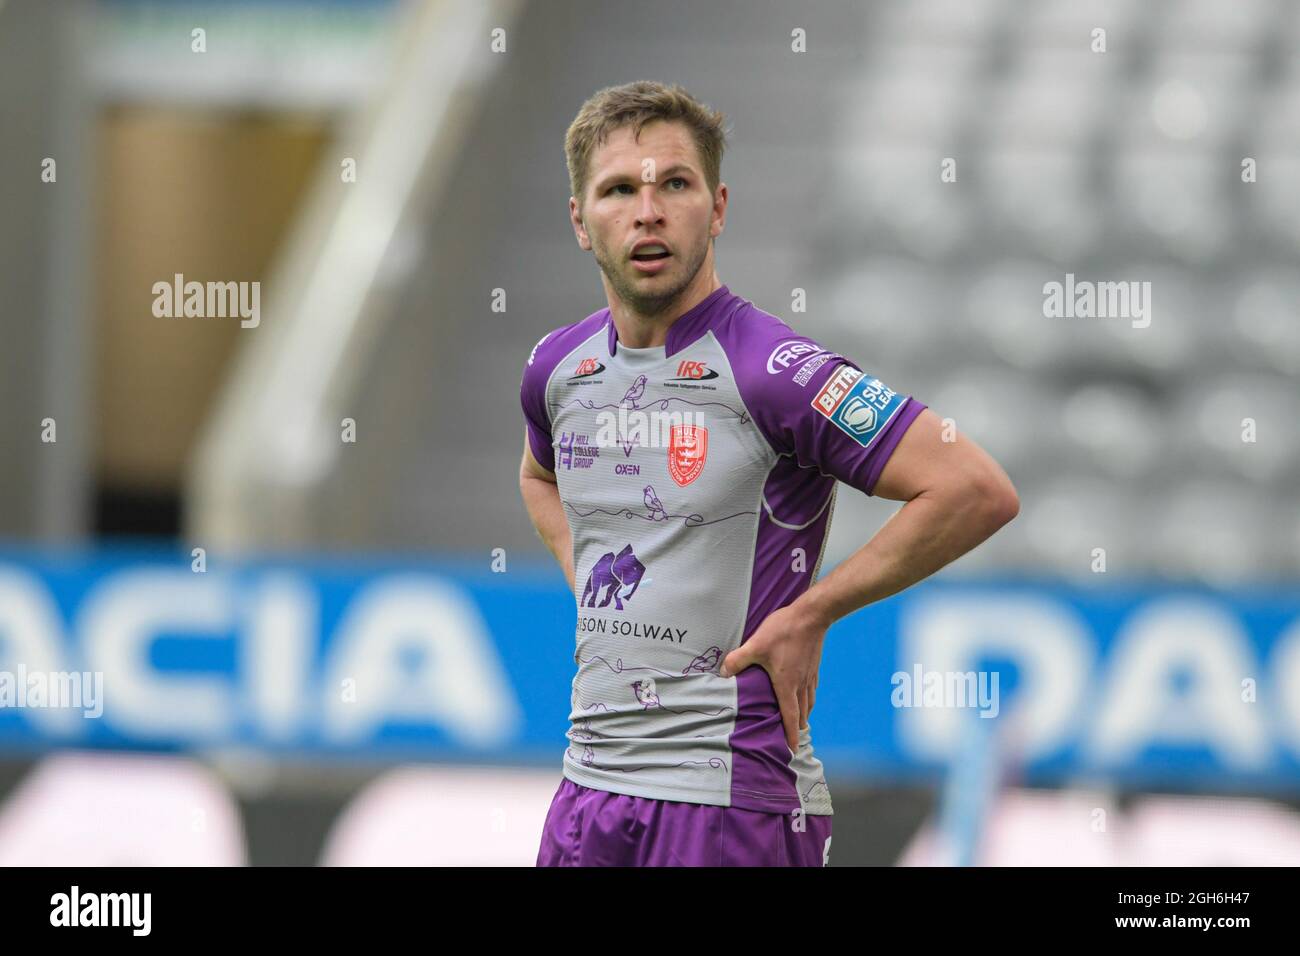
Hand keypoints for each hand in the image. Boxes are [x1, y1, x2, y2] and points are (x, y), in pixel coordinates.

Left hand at [719, 601, 828, 752]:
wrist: (812, 615)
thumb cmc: (784, 631)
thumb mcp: (756, 645)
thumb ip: (738, 660)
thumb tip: (723, 674)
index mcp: (787, 684)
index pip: (790, 716)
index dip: (790, 734)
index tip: (792, 750)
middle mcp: (801, 684)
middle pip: (801, 712)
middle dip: (797, 728)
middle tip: (793, 740)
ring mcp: (809, 675)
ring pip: (808, 701)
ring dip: (804, 714)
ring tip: (800, 721)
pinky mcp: (814, 665)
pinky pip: (812, 688)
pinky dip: (808, 698)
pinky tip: (805, 694)